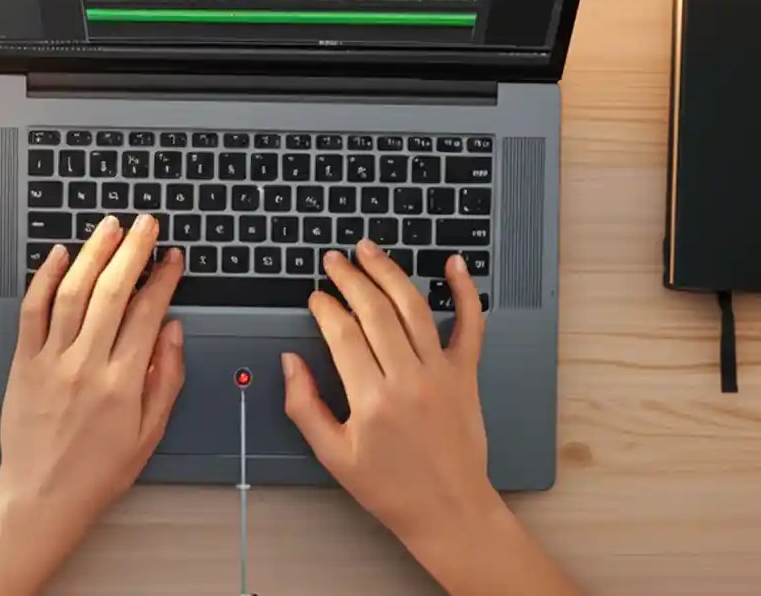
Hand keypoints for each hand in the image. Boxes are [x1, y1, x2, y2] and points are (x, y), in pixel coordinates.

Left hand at [0, 214, 184, 595]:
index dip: (164, 279)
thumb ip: (167, 378)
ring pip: (73, 293)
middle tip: (146, 224)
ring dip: (93, 253)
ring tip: (109, 227)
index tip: (173, 258)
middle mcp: (85, 366)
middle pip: (112, 292)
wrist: (42, 497)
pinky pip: (32, 311)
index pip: (148, 314)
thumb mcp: (150, 433)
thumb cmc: (98, 471)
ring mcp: (50, 362)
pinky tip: (60, 255)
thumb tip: (172, 330)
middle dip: (132, 251)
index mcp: (123, 384)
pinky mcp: (22, 363)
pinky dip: (45, 278)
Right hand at [283, 242, 579, 595]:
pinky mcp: (466, 374)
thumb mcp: (333, 455)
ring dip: (389, 272)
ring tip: (369, 251)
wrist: (448, 510)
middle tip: (334, 259)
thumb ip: (305, 405)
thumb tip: (291, 363)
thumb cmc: (391, 488)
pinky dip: (465, 291)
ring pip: (414, 307)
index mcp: (371, 400)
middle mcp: (408, 380)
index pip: (342, 334)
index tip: (314, 297)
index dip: (324, 308)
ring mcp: (441, 373)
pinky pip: (470, 325)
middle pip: (375, 311)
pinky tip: (454, 265)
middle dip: (350, 278)